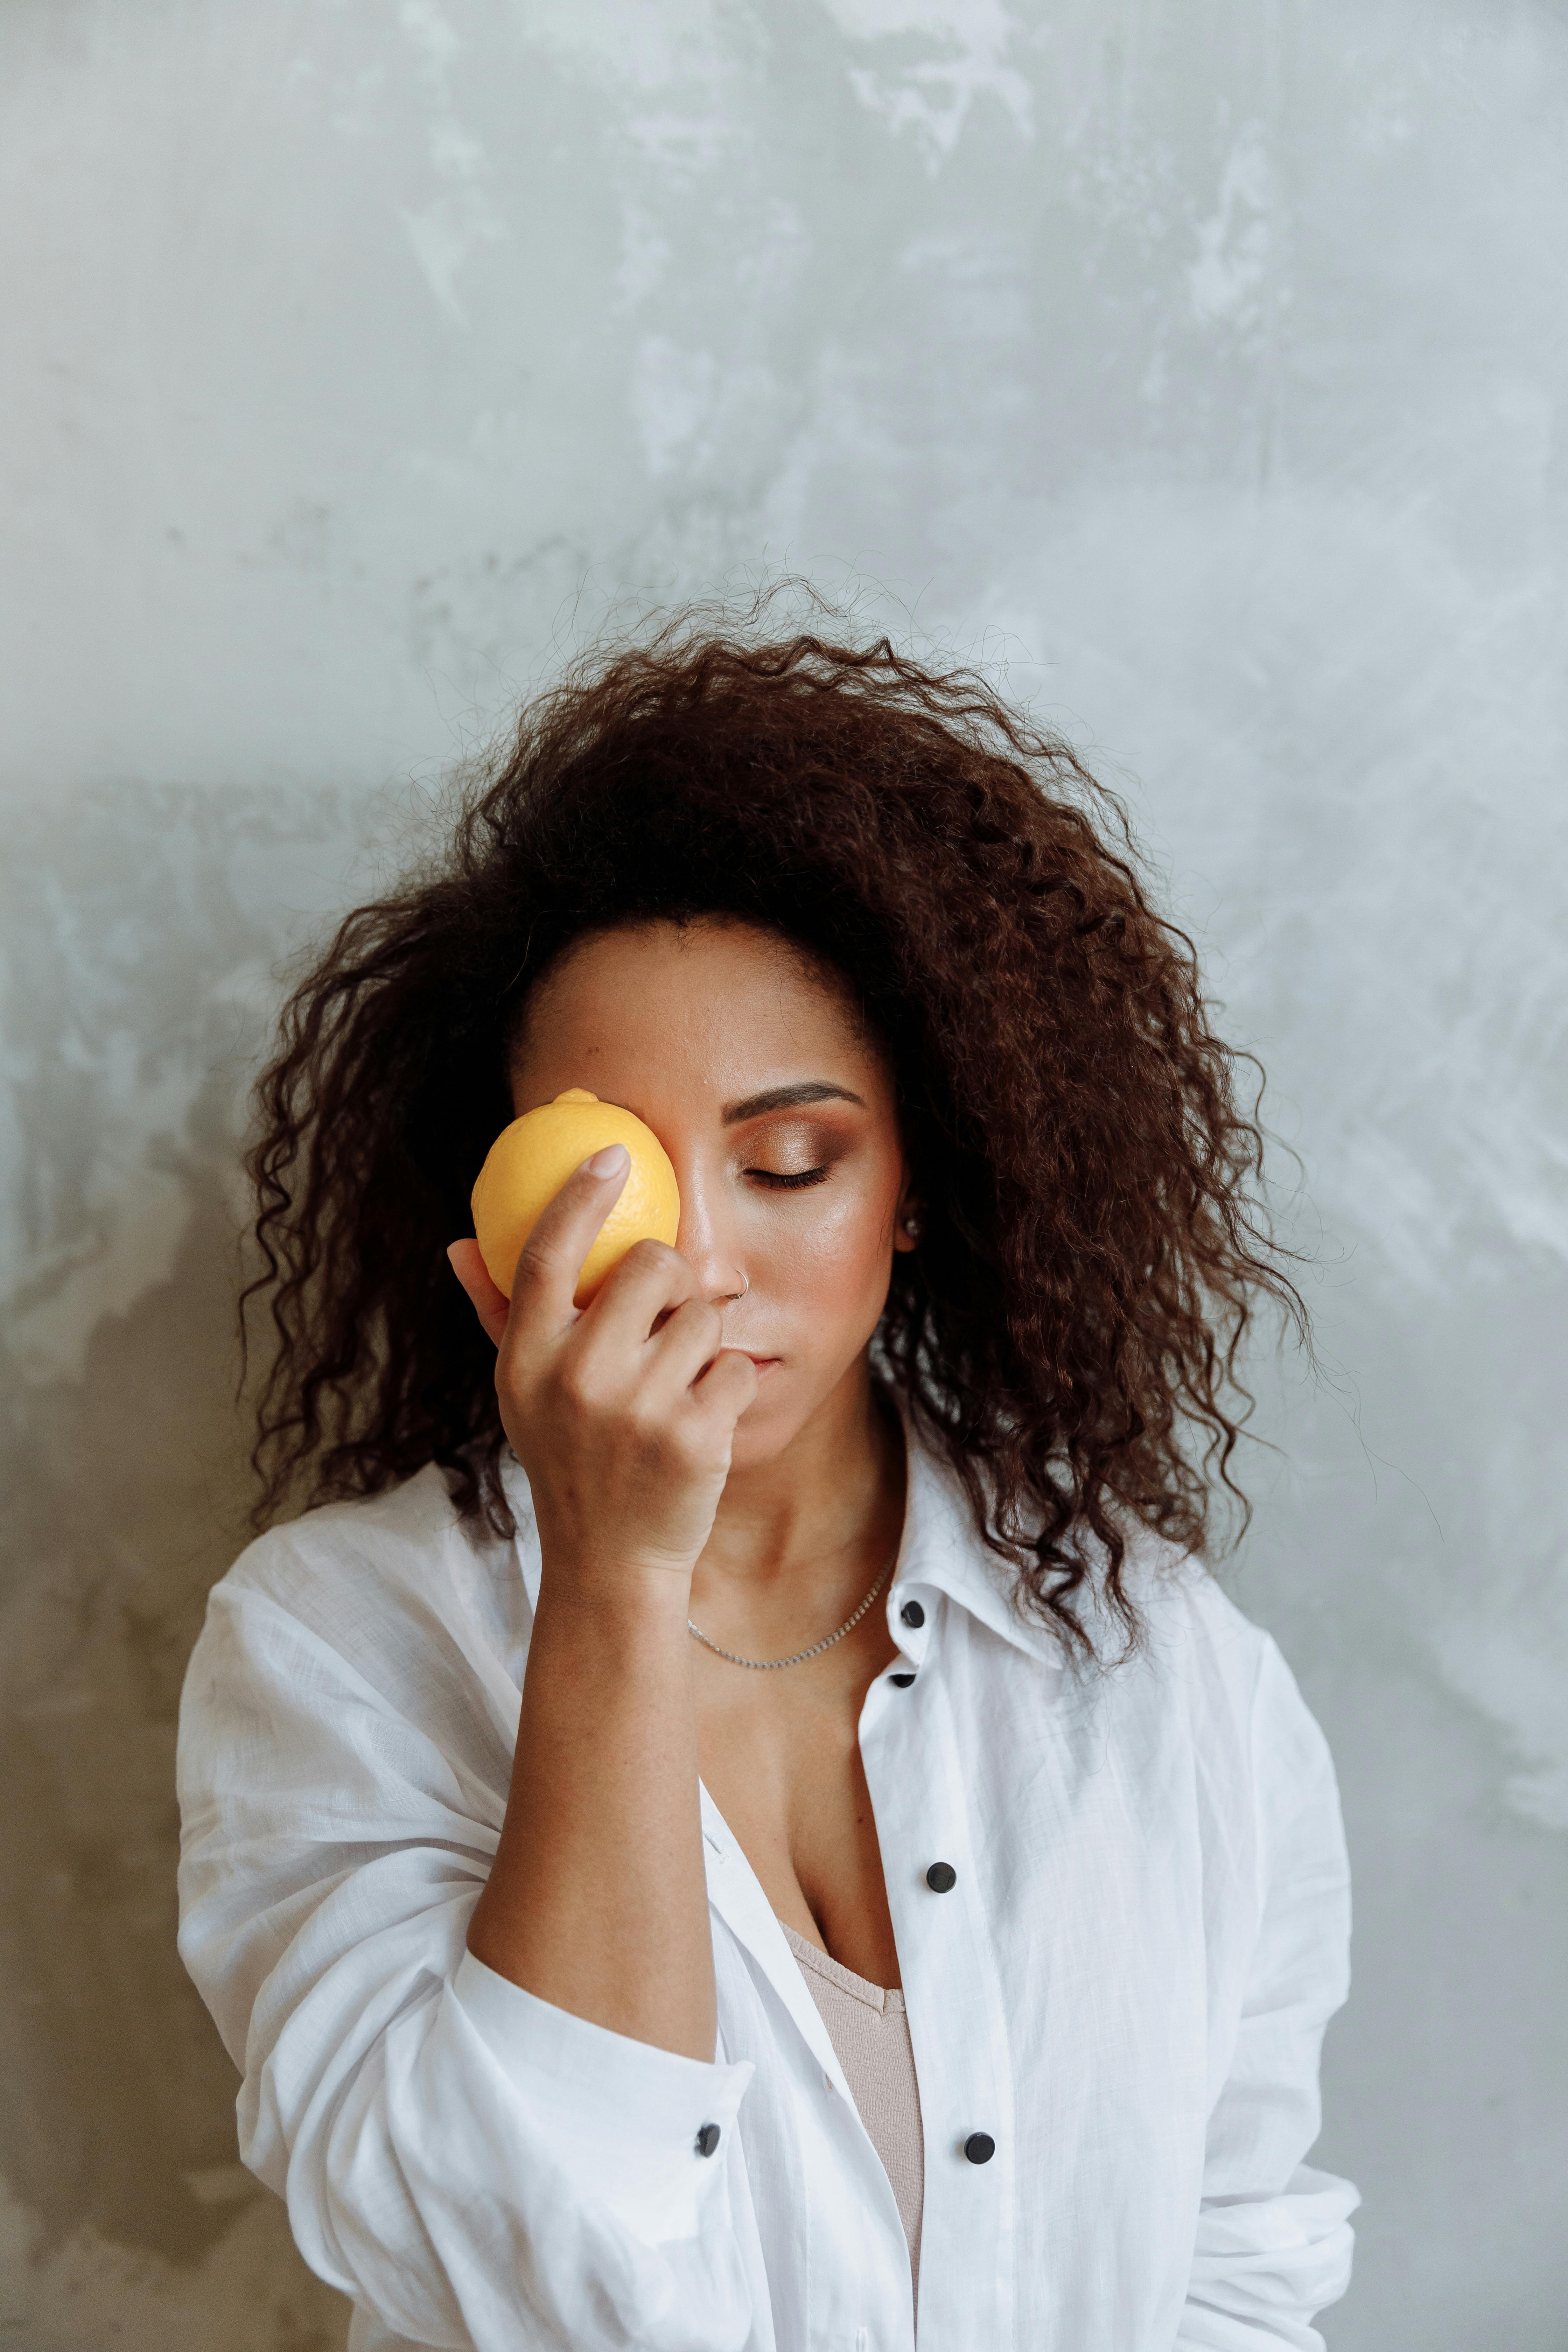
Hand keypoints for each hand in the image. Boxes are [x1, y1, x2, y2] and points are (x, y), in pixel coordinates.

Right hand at [446, 1145, 758, 1589]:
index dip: (579, 1196)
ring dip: (702, 1344)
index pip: (547, 1253)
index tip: (611, 1153)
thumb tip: (460, 1242)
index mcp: (528, 1359)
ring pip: (705, 1316)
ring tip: (674, 1388)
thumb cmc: (570, 1459)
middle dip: (673, 1284)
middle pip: (653, 1266)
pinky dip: (730, 1386)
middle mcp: (576, 1377)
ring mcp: (636, 1408)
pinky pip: (736, 1365)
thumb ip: (497, 1313)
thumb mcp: (522, 1391)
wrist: (609, 1561)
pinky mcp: (693, 1436)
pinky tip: (700, 1420)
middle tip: (663, 1324)